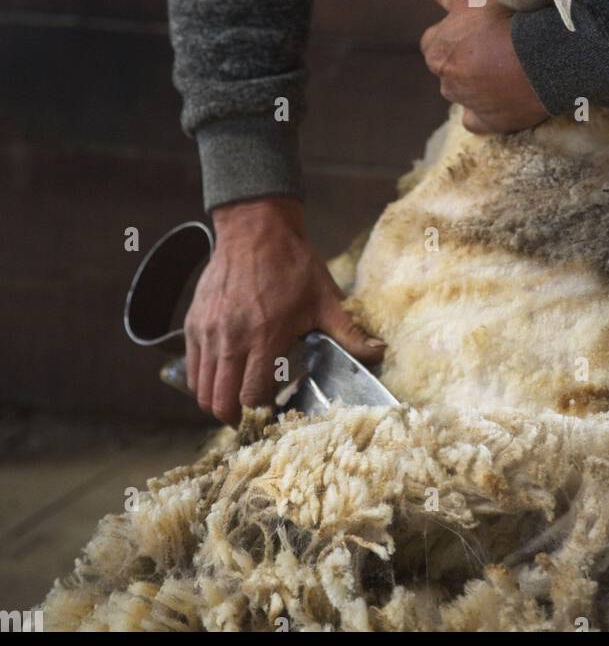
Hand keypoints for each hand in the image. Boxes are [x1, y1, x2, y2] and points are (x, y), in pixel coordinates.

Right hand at [184, 195, 385, 425]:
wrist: (255, 229)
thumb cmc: (293, 264)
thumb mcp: (326, 299)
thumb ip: (349, 333)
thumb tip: (380, 353)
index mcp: (265, 336)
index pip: (252, 396)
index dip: (262, 412)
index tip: (274, 411)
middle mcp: (230, 338)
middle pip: (221, 401)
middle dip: (236, 416)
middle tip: (252, 416)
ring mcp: (207, 331)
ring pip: (201, 389)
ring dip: (217, 401)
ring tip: (235, 398)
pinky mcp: (193, 323)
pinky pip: (191, 367)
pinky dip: (202, 380)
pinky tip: (222, 374)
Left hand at [419, 0, 549, 132]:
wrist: (546, 55)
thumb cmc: (507, 20)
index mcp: (437, 50)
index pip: (433, 41)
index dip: (454, 32)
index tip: (474, 26)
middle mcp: (446, 80)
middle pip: (448, 68)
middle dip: (463, 59)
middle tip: (492, 45)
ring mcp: (468, 103)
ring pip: (463, 92)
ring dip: (476, 82)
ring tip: (504, 67)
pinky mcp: (490, 121)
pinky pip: (476, 120)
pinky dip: (483, 112)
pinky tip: (497, 100)